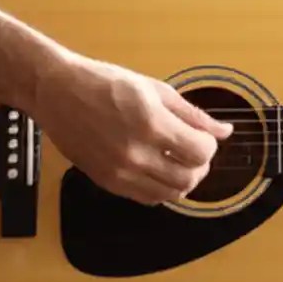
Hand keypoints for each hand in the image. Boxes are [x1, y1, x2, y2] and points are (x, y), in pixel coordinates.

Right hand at [29, 52, 232, 204]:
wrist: (57, 92)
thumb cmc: (105, 83)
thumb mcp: (155, 89)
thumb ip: (193, 114)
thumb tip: (224, 131)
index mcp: (151, 124)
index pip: (200, 153)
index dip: (209, 146)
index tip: (203, 137)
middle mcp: (136, 154)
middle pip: (189, 179)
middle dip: (200, 165)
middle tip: (193, 150)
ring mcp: (119, 172)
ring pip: (170, 194)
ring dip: (182, 180)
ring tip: (177, 161)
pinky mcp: (107, 182)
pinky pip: (146, 199)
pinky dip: (160, 189)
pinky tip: (157, 170)